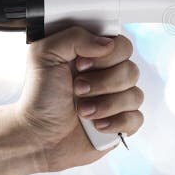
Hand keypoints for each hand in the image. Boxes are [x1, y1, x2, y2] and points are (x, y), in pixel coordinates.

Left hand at [15, 27, 143, 171]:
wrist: (37, 137)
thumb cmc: (40, 98)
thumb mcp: (44, 55)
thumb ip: (74, 37)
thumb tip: (106, 43)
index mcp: (95, 58)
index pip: (122, 45)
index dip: (107, 56)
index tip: (81, 64)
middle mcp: (109, 77)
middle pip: (131, 70)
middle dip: (102, 83)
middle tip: (78, 89)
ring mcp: (118, 100)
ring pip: (135, 95)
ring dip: (106, 105)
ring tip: (83, 111)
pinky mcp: (122, 123)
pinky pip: (137, 118)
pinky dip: (116, 122)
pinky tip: (97, 125)